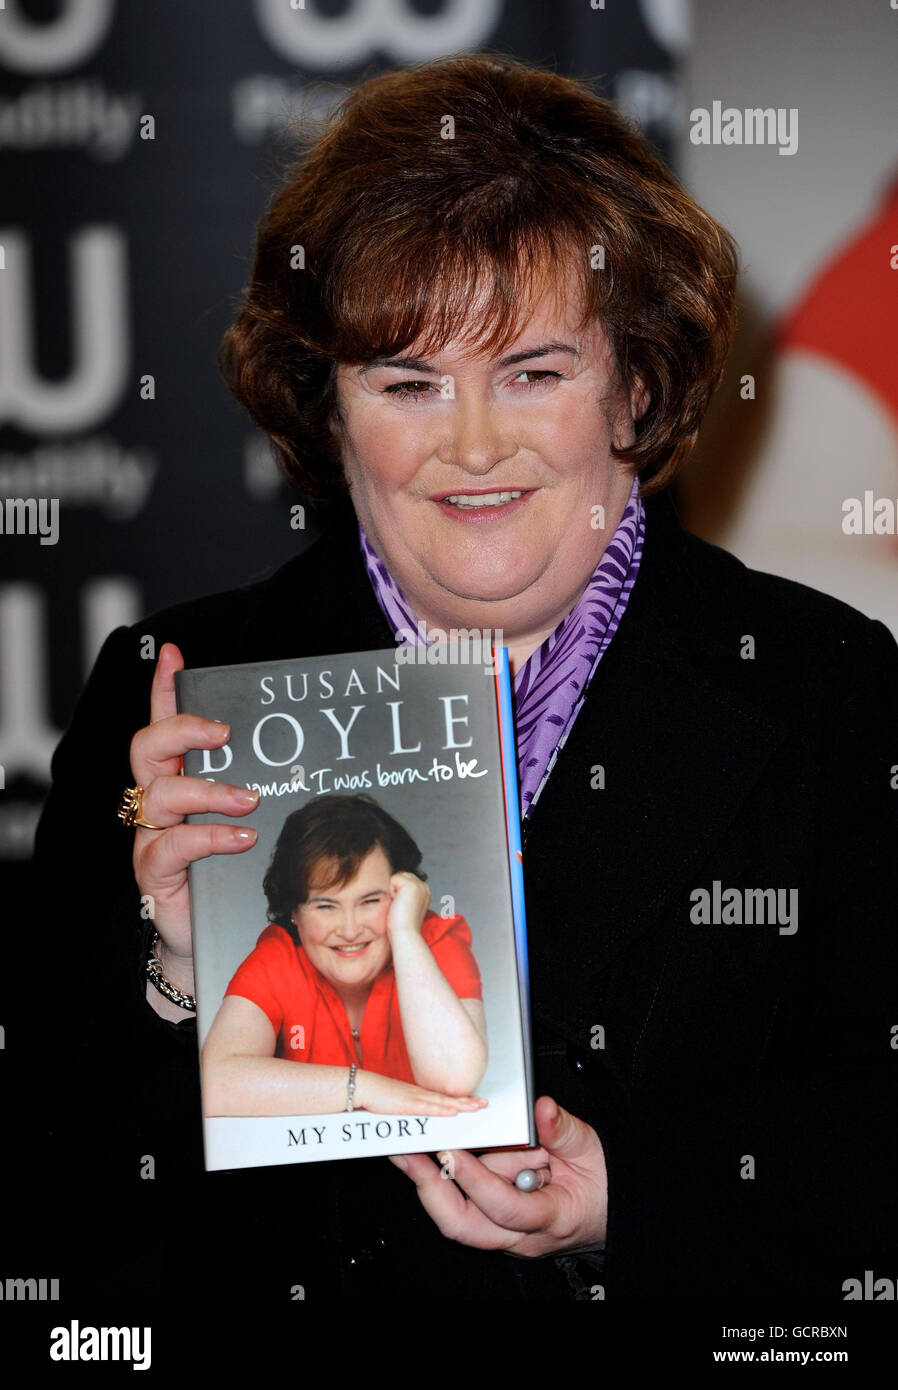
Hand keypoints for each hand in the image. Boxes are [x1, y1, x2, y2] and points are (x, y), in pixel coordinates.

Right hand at [131, 642, 259, 986]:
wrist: (206, 938)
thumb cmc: (228, 873)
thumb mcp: (243, 822)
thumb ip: (257, 786)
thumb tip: (305, 755)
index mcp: (178, 779)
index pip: (164, 724)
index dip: (164, 689)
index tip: (174, 655)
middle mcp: (156, 802)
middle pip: (147, 747)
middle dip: (183, 729)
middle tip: (225, 733)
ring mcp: (151, 836)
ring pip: (161, 793)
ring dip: (209, 790)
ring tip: (249, 799)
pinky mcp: (154, 872)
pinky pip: (172, 844)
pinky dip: (211, 837)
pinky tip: (243, 837)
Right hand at [354, 1069, 487, 1116]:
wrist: (360, 1086)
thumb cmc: (373, 1096)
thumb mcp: (392, 1104)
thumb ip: (402, 1109)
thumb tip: (408, 1115)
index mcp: (415, 1094)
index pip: (441, 1097)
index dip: (458, 1099)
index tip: (472, 1101)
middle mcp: (418, 1094)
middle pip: (447, 1098)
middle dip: (467, 1101)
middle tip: (484, 1103)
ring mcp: (413, 1098)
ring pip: (442, 1102)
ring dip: (461, 1105)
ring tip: (477, 1107)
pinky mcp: (407, 1105)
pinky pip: (428, 1108)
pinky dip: (443, 1110)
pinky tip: (453, 1112)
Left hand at [385, 871, 430, 938]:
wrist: (405, 934)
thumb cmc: (401, 925)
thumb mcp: (405, 906)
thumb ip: (404, 894)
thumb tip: (394, 887)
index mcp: (424, 892)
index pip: (405, 878)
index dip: (398, 890)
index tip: (402, 907)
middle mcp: (424, 887)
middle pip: (401, 875)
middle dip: (396, 889)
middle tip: (399, 906)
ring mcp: (420, 885)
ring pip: (397, 876)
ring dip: (393, 890)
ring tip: (399, 905)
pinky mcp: (412, 885)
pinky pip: (394, 878)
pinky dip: (391, 891)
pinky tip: (398, 903)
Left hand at [387, 1095, 606, 1256]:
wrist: (615, 1209)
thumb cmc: (605, 1184)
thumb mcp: (591, 1149)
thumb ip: (564, 1131)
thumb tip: (542, 1109)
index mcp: (550, 1218)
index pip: (504, 1207)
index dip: (475, 1179)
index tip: (452, 1152)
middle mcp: (522, 1236)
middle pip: (464, 1226)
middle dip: (430, 1190)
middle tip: (407, 1155)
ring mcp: (507, 1234)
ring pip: (458, 1216)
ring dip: (438, 1179)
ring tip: (417, 1144)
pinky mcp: (498, 1223)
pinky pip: (466, 1203)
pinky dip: (451, 1178)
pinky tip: (437, 1154)